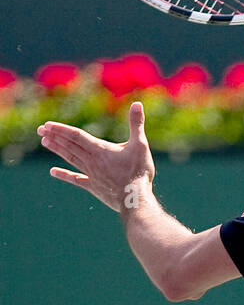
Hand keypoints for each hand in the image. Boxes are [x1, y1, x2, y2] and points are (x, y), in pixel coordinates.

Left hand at [37, 102, 155, 212]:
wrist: (135, 200)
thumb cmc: (139, 173)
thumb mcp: (140, 145)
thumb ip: (136, 124)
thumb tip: (137, 104)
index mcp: (100, 150)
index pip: (76, 136)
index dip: (61, 129)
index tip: (47, 125)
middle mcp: (92, 161)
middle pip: (69, 146)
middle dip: (55, 136)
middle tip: (40, 130)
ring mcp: (91, 175)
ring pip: (71, 159)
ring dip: (58, 150)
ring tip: (45, 142)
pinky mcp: (94, 187)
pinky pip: (76, 179)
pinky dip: (64, 175)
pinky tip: (53, 172)